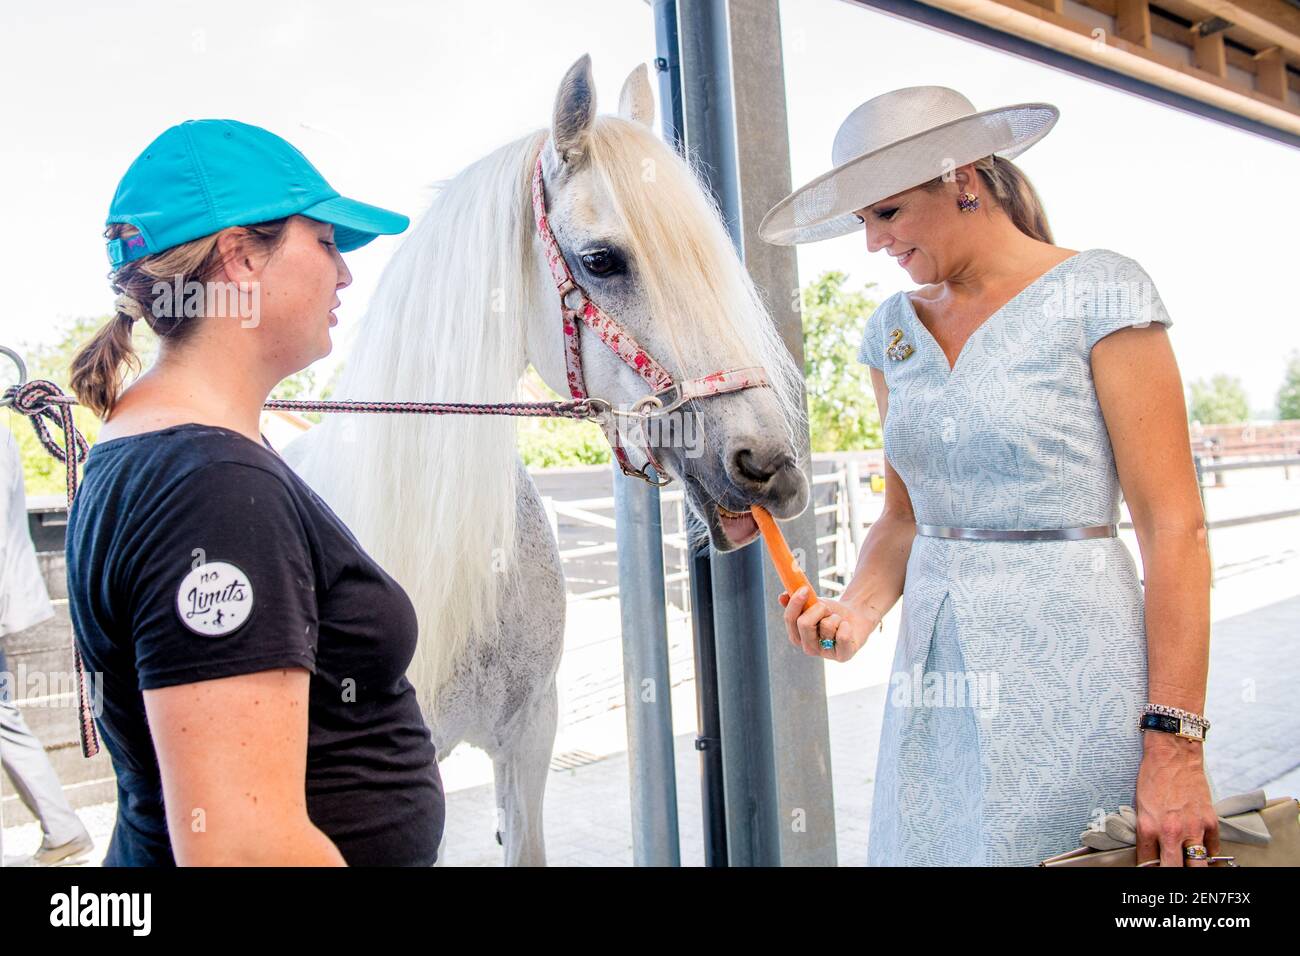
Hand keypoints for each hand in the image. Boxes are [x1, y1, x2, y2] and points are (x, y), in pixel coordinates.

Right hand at [778, 587, 879, 662]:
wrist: (855, 617)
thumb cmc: (831, 612)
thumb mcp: (813, 603)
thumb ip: (796, 601)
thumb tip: (781, 597)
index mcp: (797, 635)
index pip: (790, 619)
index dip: (795, 603)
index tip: (805, 589)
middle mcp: (808, 648)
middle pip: (804, 624)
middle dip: (818, 609)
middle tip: (827, 609)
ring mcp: (825, 654)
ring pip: (826, 626)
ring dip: (835, 617)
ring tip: (838, 621)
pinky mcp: (843, 656)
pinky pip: (842, 637)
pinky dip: (846, 626)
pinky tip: (846, 628)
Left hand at [1133, 731, 1217, 866]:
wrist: (1173, 755)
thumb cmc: (1153, 777)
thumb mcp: (1140, 807)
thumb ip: (1146, 833)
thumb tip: (1152, 854)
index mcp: (1148, 827)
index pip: (1148, 864)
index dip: (1150, 869)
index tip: (1153, 869)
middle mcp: (1171, 832)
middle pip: (1174, 870)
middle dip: (1172, 872)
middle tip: (1171, 867)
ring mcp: (1194, 828)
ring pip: (1198, 866)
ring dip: (1193, 867)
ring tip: (1188, 864)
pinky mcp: (1210, 822)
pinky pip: (1213, 851)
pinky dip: (1209, 855)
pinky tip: (1203, 855)